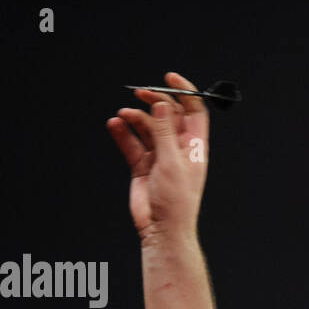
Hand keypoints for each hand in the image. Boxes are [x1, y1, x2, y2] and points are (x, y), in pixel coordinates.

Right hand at [106, 71, 209, 240]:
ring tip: (122, 115)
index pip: (194, 111)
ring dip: (135, 118)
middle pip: (168, 115)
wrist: (162, 229)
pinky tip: (114, 125)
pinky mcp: (142, 166)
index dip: (184, 92)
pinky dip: (123, 133)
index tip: (168, 78)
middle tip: (139, 93)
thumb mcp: (172, 162)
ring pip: (147, 128)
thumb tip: (164, 105)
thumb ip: (165, 132)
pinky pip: (131, 143)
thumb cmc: (176, 202)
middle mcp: (177, 148)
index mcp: (193, 146)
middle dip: (154, 102)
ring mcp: (159, 156)